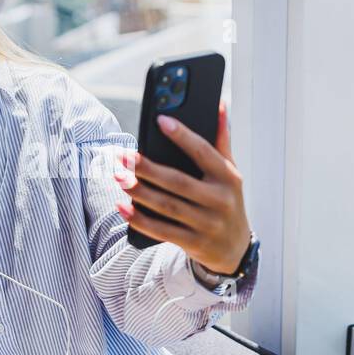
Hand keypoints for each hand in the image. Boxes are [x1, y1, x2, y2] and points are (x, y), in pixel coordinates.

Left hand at [113, 100, 251, 274]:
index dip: (182, 135)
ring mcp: (207, 224)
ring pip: (167, 206)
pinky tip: (122, 207)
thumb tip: (219, 104)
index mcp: (228, 177)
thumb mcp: (230, 172)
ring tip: (118, 177)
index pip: (204, 151)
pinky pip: (162, 231)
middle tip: (123, 156)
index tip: (161, 120)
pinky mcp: (194, 243)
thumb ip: (221, 140)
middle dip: (147, 169)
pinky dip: (140, 219)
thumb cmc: (226, 200)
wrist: (235, 249)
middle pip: (178, 182)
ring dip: (139, 192)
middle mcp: (220, 200)